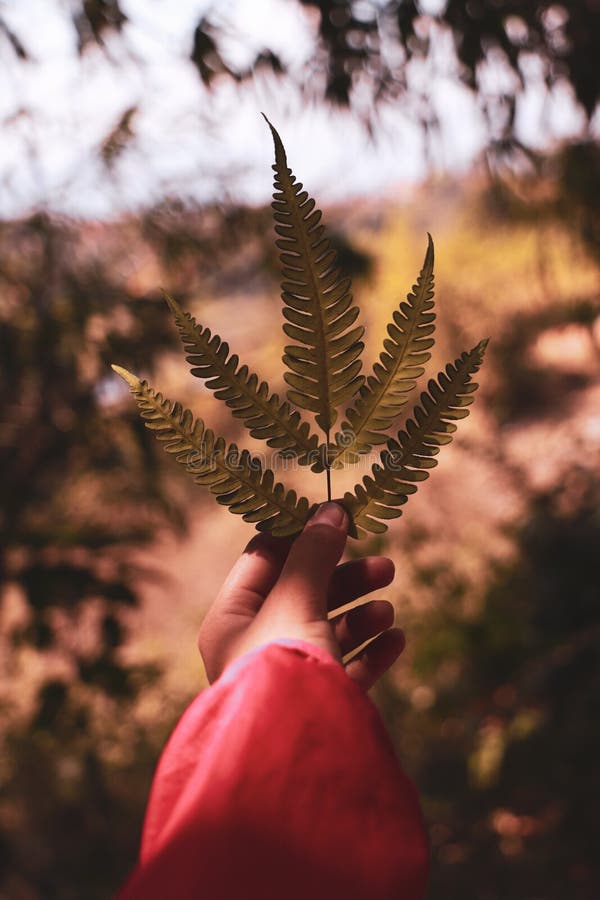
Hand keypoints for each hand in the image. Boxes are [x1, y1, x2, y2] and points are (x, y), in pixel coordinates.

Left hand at [198, 502, 404, 689]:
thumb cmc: (283, 668)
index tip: (340, 520)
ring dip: (361, 614)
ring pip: (328, 631)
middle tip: (384, 565)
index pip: (264, 562)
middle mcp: (254, 648)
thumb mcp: (297, 600)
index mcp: (232, 619)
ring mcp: (286, 678)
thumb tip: (331, 507)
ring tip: (387, 607)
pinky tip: (396, 639)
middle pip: (303, 595)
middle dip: (345, 578)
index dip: (301, 537)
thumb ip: (314, 553)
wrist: (296, 759)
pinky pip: (345, 668)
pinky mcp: (317, 704)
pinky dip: (370, 651)